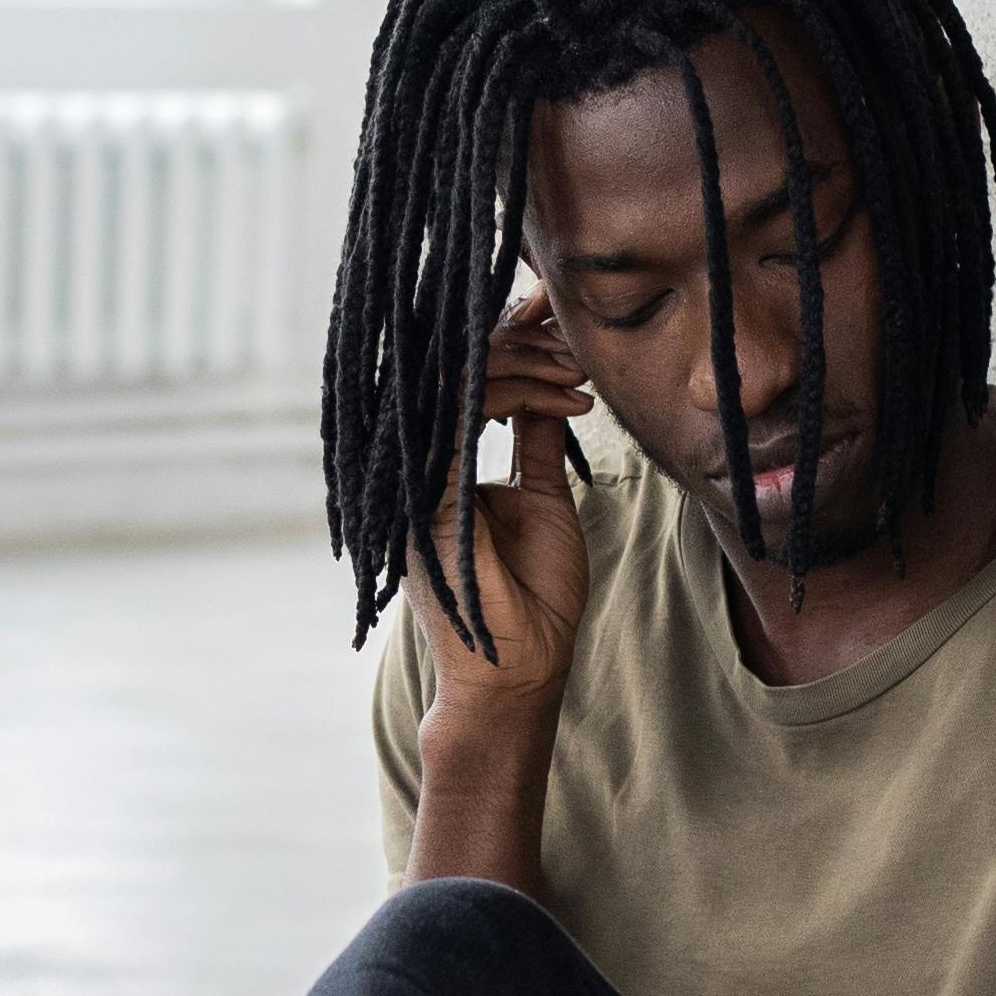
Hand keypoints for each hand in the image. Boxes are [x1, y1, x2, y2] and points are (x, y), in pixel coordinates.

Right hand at [415, 296, 591, 718]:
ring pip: (455, 377)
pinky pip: (457, 413)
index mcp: (436, 466)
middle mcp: (417, 464)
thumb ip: (534, 444)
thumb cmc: (533, 600)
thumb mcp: (542, 502)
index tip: (561, 323)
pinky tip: (560, 396)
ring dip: (526, 362)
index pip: (461, 378)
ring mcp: (417, 477)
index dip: (508, 338)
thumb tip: (547, 389)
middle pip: (452, 366)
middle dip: (520, 340)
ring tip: (578, 375)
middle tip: (575, 343)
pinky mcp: (428, 493)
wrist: (522, 671)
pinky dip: (512, 391)